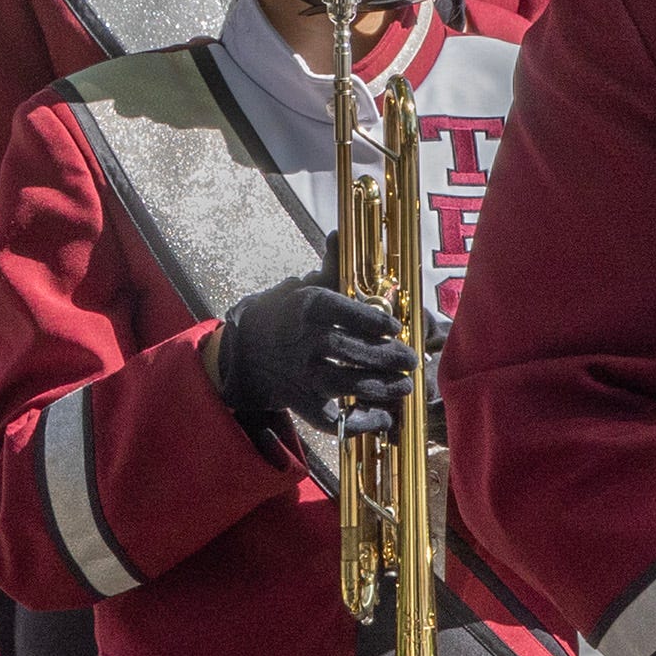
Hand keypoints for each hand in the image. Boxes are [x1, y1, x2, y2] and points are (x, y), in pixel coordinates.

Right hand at [210, 279, 411, 435]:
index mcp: (308, 306)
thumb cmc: (287, 313)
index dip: (374, 320)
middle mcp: (303, 340)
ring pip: (342, 383)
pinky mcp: (299, 400)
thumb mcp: (306, 286)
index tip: (396, 326)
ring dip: (378, 387)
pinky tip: (383, 418)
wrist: (245, 348)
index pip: (344, 311)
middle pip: (349, 350)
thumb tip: (340, 233)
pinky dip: (357, 422)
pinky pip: (329, 419)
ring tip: (405, 385)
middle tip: (411, 360)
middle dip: (386, 357)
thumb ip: (331, 265)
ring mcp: (300, 373)